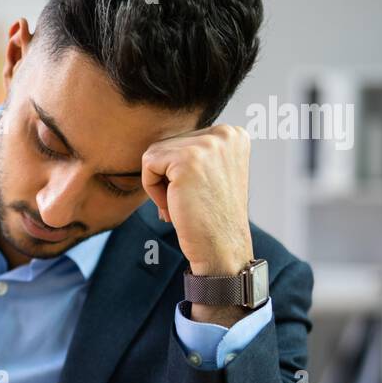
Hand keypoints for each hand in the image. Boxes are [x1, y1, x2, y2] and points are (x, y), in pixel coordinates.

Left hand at [141, 124, 254, 325]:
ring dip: (160, 185)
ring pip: (154, 154)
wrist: (221, 248)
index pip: (181, 140)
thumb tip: (159, 144)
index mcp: (233, 134)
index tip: (200, 193)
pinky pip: (148, 165)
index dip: (179, 172)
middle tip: (191, 202)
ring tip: (184, 203)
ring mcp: (207, 144)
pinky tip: (175, 205)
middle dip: (168, 178)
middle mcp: (225, 133)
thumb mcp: (211, 172)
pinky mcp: (187, 159)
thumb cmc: (210, 216)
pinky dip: (153, 190)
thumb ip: (194, 150)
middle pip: (167, 144)